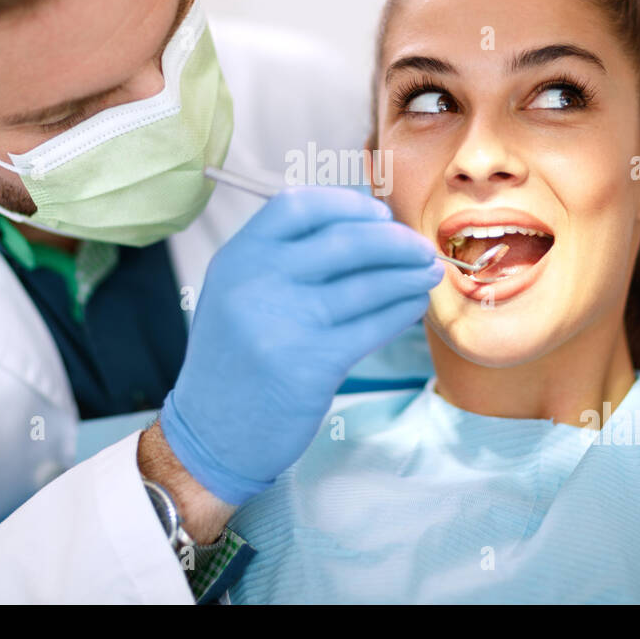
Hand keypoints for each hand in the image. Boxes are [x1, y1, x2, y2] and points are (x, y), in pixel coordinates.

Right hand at [159, 186, 441, 504]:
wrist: (211, 433)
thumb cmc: (236, 358)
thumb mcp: (237, 293)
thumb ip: (283, 259)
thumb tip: (368, 226)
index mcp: (237, 257)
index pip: (297, 205)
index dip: (346, 204)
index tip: (378, 215)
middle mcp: (256, 283)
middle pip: (345, 240)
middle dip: (395, 240)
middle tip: (421, 247)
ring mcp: (284, 323)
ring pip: (368, 284)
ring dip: (409, 274)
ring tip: (428, 272)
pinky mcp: (312, 364)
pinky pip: (373, 325)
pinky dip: (401, 310)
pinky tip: (412, 306)